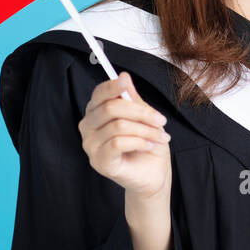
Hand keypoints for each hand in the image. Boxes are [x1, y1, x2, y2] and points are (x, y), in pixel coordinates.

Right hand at [78, 72, 171, 200]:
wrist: (153, 174)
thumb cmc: (147, 145)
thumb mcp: (144, 117)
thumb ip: (132, 99)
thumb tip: (123, 76)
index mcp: (97, 112)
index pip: (99, 94)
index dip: (112, 86)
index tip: (126, 82)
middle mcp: (88, 127)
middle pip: (110, 108)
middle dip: (141, 112)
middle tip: (160, 120)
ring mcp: (90, 146)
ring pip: (118, 126)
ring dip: (145, 130)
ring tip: (160, 136)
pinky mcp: (99, 162)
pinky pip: (117, 143)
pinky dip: (139, 142)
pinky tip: (149, 145)